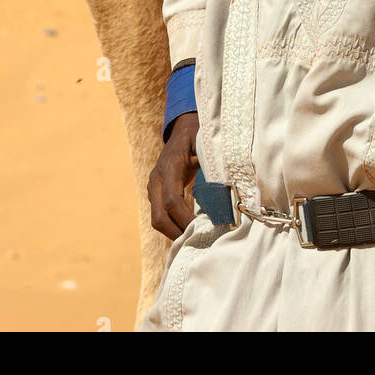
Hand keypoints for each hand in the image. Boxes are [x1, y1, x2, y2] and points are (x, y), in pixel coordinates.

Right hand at [147, 112, 199, 240]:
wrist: (180, 131)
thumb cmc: (195, 136)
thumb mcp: (203, 142)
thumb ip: (210, 159)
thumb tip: (222, 181)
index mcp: (169, 167)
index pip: (171, 199)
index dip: (184, 218)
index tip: (201, 229)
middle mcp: (156, 179)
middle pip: (158, 217)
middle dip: (176, 234)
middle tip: (198, 243)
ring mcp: (153, 188)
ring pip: (157, 219)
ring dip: (174, 233)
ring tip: (195, 240)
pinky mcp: (155, 194)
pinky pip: (160, 215)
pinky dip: (172, 226)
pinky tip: (189, 231)